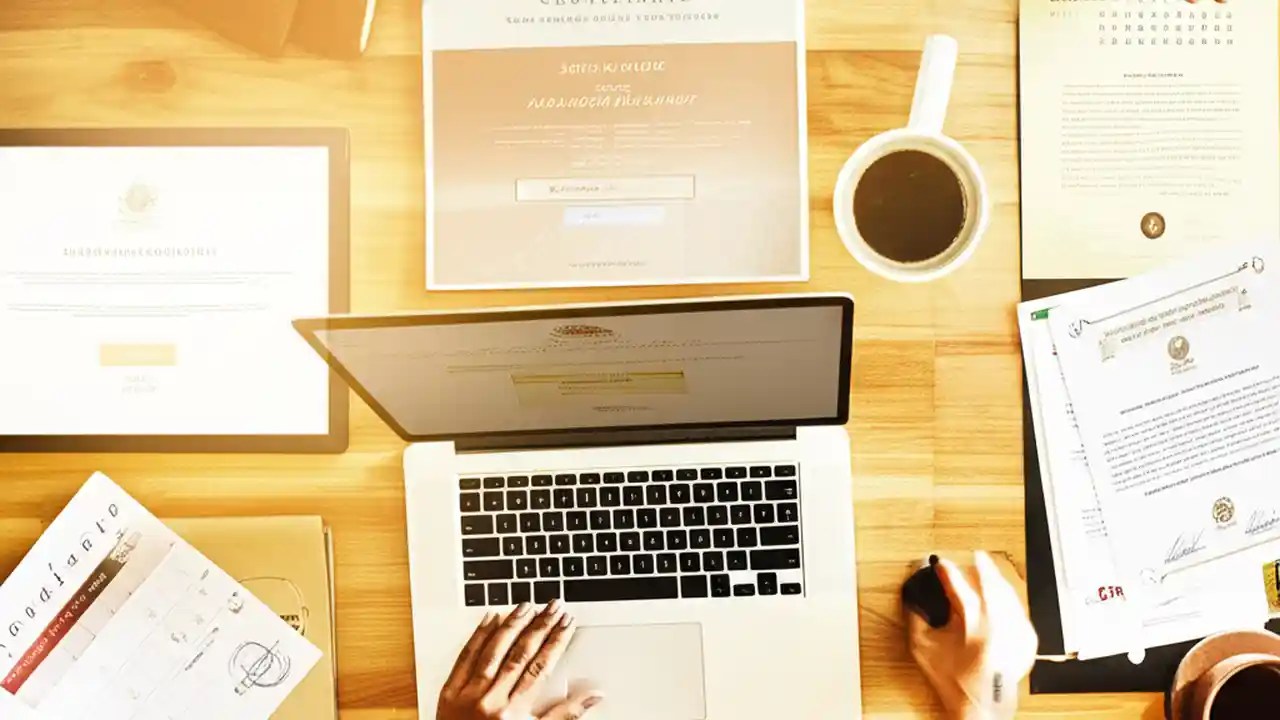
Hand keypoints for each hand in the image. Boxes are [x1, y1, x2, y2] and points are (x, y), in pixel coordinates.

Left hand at [438, 601, 602, 719]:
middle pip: (520, 654)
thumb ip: (565, 715)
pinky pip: (465, 657)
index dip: (557, 641)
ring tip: (527, 606)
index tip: (567, 623)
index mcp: (514, 714)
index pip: (541, 668)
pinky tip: (490, 618)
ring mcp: (468, 695)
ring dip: (512, 625)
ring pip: (493, 651)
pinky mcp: (448, 693)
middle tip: (554, 607)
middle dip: (540, 627)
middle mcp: (491, 700)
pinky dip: (478, 636)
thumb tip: (594, 695)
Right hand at [905, 552, 1037, 719]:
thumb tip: (913, 600)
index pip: (959, 588)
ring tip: (990, 571)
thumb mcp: (924, 650)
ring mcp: (1015, 633)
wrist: (982, 707)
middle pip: (993, 586)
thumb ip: (916, 620)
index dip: (949, 573)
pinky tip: (1007, 596)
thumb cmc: (956, 683)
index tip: (942, 564)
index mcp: (973, 625)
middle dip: (984, 568)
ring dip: (999, 581)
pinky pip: (1020, 612)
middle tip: (977, 557)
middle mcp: (999, 626)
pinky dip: (1012, 600)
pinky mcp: (1026, 642)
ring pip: (1010, 596)